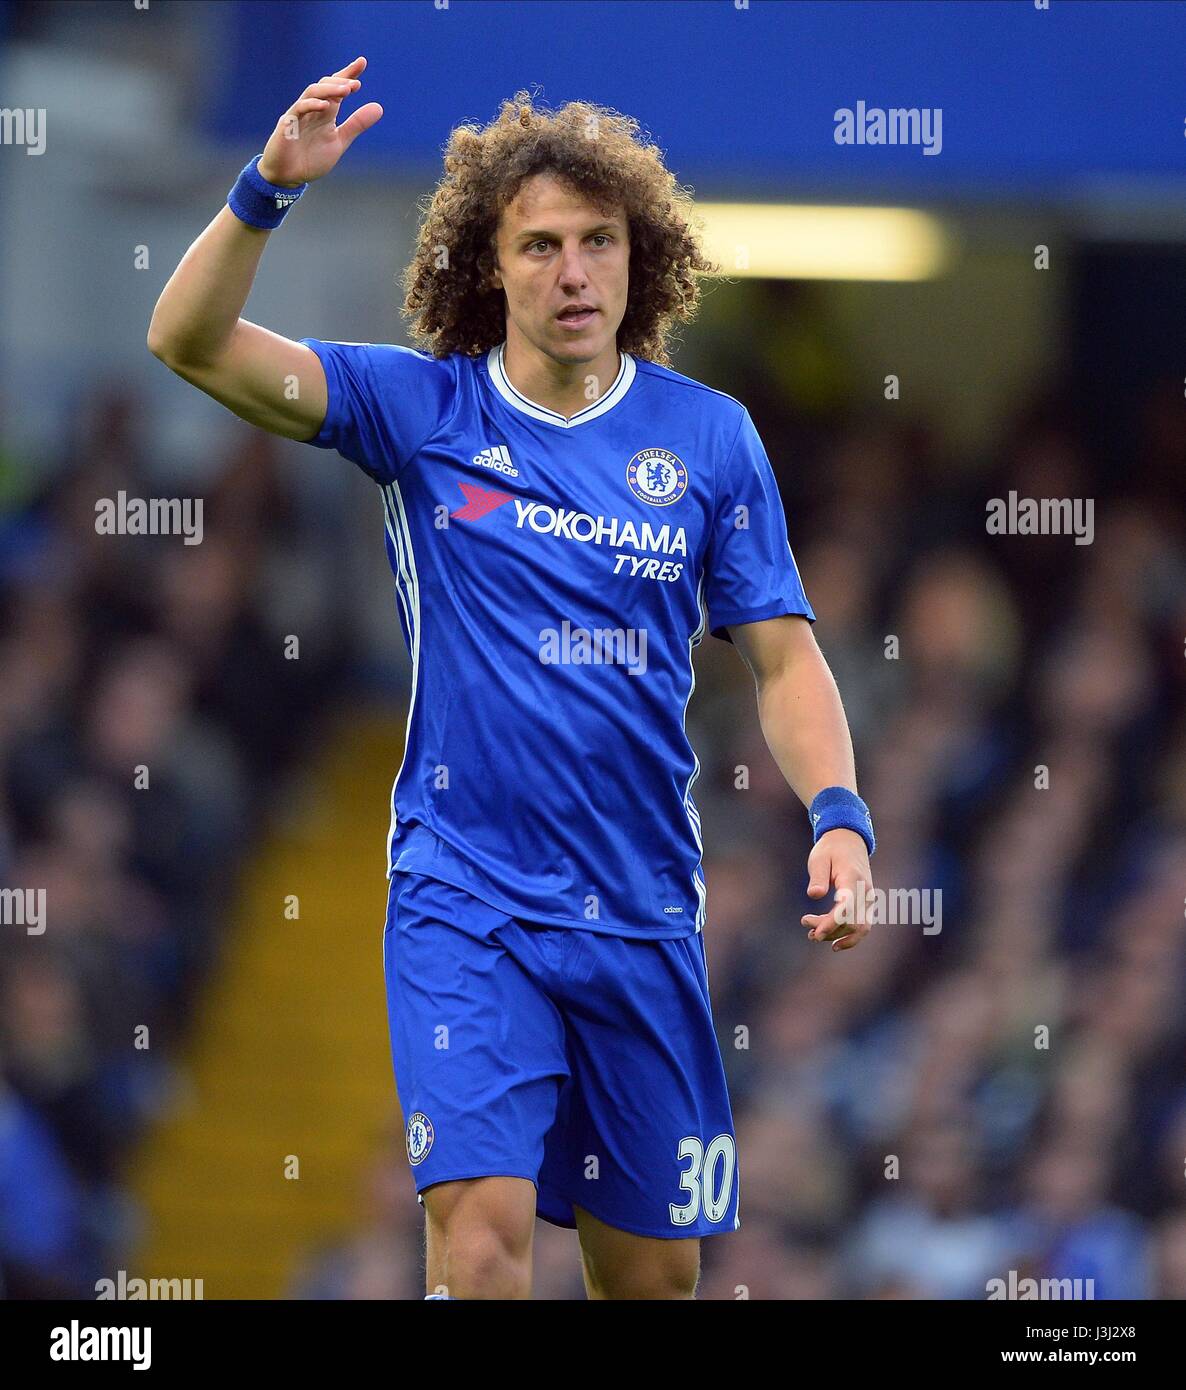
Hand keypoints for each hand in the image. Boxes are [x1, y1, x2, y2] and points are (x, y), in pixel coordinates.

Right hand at [258, 56, 382, 187]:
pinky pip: (299, 109)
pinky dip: (312, 105)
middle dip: (340, 81)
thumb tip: (379, 107)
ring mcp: (299, 115)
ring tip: (346, 90)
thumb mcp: (339, 141)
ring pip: (312, 92)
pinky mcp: (288, 124)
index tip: (362, 62)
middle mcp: (312, 109)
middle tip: (356, 84)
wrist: (288, 177)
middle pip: (325, 85)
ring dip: (329, 90)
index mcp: (325, 112)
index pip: (337, 88)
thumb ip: (356, 125)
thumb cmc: (311, 159)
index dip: (348, 74)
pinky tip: (326, 106)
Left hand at [801, 828, 873, 951]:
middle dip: (829, 930)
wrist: (848, 841)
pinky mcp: (866, 903)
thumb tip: (814, 895)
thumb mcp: (819, 858)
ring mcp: (868, 898)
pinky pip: (863, 925)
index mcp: (853, 879)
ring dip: (838, 936)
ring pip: (859, 927)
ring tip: (813, 936)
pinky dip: (850, 937)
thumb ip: (818, 877)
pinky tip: (835, 944)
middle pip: (852, 921)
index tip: (815, 932)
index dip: (831, 923)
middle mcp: (865, 891)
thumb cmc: (830, 850)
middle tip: (807, 927)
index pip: (846, 908)